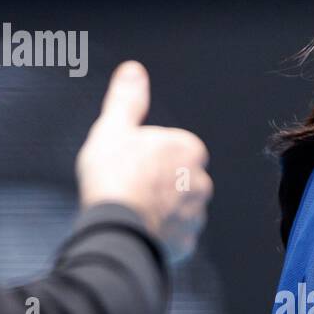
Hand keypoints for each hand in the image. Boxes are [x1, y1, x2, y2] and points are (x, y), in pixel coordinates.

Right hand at [75, 60, 211, 263]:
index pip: (171, 148)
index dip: (145, 156)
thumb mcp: (113, 128)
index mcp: (189, 148)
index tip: (127, 165)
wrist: (115, 228)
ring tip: (130, 213)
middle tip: (126, 189)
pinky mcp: (185, 245)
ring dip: (158, 212)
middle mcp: (201, 182)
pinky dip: (157, 236)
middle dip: (156, 185)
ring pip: (176, 210)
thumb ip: (127, 99)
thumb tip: (133, 69)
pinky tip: (136, 232)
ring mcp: (195, 216)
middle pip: (175, 179)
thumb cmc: (113, 175)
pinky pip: (172, 237)